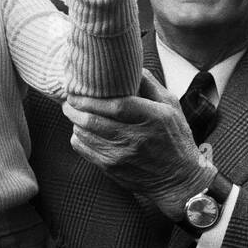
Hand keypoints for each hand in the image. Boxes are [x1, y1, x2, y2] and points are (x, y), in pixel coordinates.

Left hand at [63, 70, 214, 220]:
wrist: (178, 180)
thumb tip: (131, 67)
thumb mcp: (171, 107)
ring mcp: (121, 155)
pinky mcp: (111, 168)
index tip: (78, 91)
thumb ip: (150, 85)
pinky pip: (84, 150)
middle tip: (68, 101)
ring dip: (75, 122)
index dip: (91, 98)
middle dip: (74, 108)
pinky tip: (82, 131)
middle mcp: (135, 137)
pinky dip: (77, 138)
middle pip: (93, 120)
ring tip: (73, 112)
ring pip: (85, 135)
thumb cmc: (175, 138)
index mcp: (152, 118)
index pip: (115, 105)